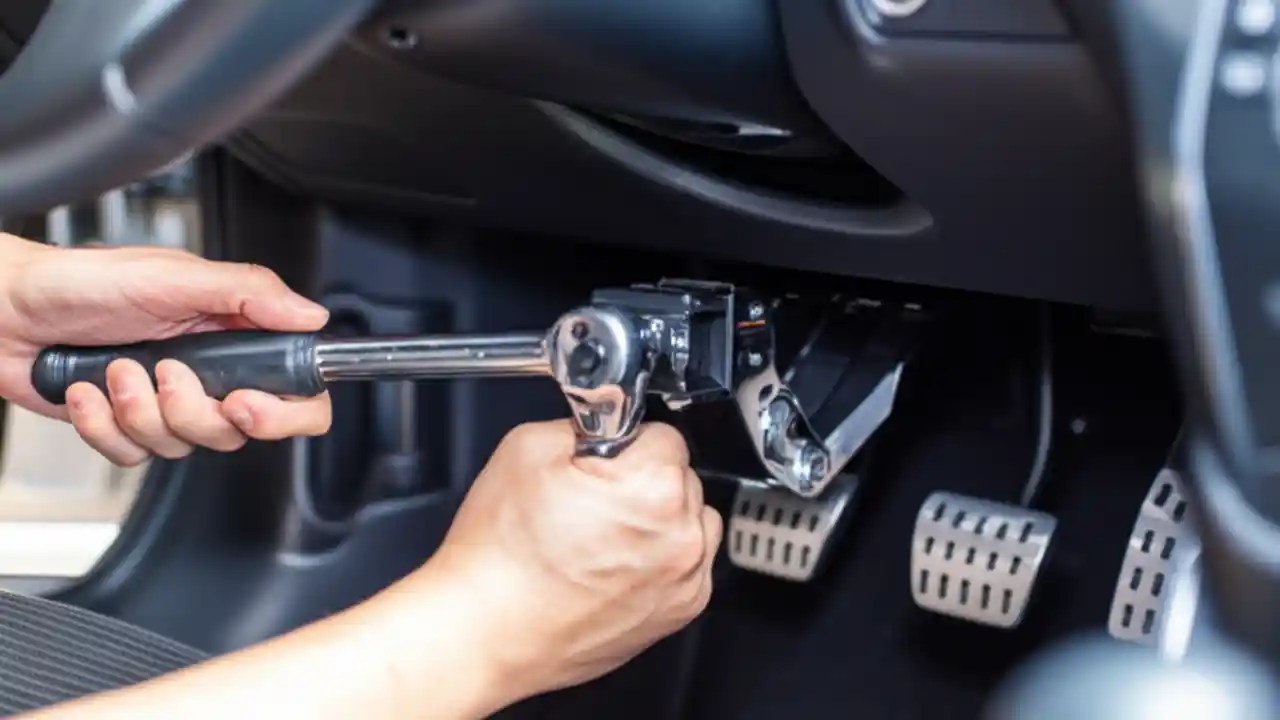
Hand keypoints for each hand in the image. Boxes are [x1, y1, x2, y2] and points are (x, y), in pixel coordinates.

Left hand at [0, 234, 332, 464]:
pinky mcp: (127, 426)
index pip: (297, 389)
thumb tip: (311, 314)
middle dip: (194, 411)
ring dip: (140, 411)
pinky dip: (103, 425)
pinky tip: (88, 388)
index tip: (247, 403)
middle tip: (167, 374)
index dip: (285, 411)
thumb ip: (249, 292)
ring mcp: (169, 402)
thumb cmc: (82, 281)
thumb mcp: (175, 276)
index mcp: (235, 333)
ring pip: (184, 446)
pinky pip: (133, 455)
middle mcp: (210, 372)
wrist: (5, 309)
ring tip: (116, 368)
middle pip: (240, 431)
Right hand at [399, 420, 721, 706]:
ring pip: (689, 521)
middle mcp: (682, 536)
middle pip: (680, 477)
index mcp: (653, 488)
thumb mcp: (528, 447)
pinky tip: (611, 565)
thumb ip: (585, 424)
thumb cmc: (501, 556)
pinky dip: (659, 559)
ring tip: (602, 536)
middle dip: (640, 480)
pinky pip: (686, 564)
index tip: (600, 461)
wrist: (485, 632)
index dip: (623, 443)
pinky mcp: (679, 611)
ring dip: (659, 519)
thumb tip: (610, 426)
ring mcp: (685, 580)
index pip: (663, 434)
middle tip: (590, 501)